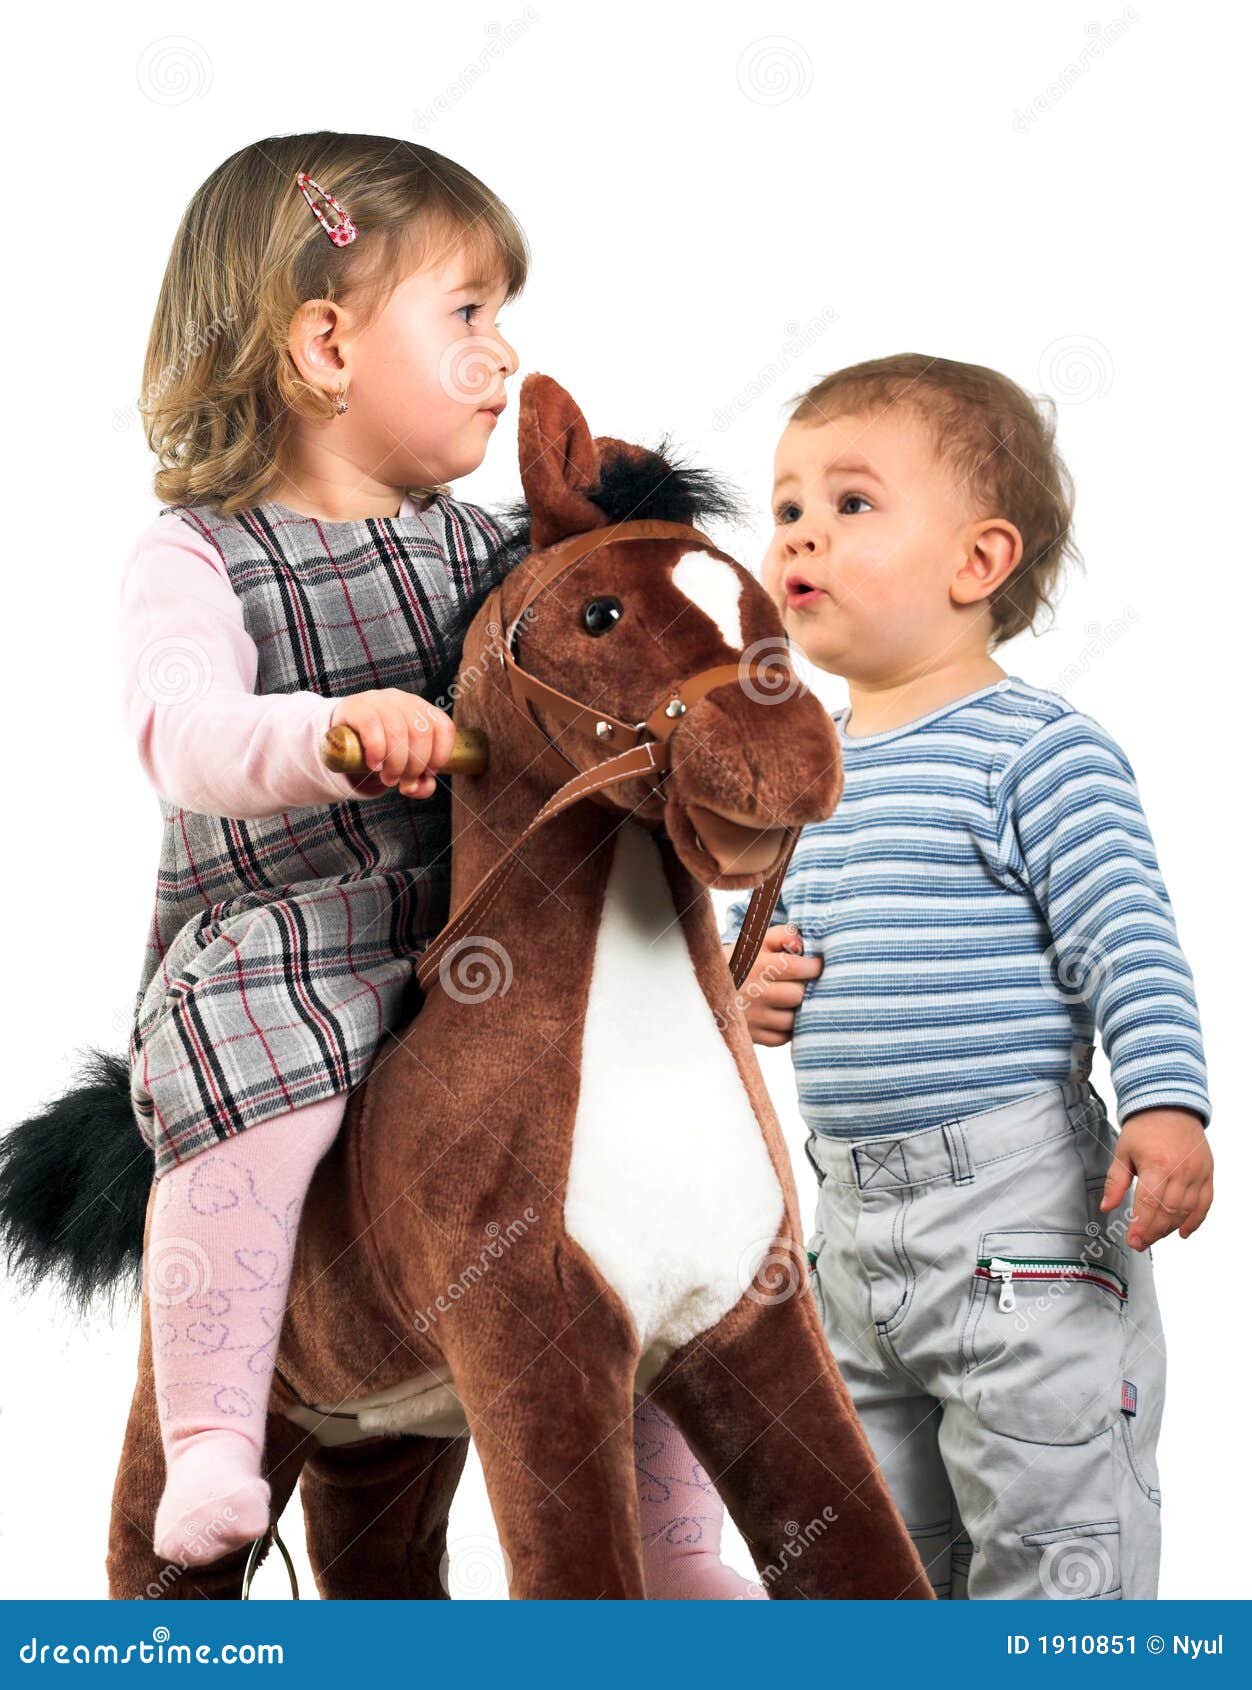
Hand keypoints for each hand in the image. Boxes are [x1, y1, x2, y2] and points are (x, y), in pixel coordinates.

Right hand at [330, 690, 454, 799]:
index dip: (440, 755)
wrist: (342, 734)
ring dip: (396, 764)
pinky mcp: (357, 707)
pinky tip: (374, 765)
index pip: (444, 727)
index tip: (427, 774)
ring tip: (388, 779)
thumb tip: (418, 788)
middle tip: (403, 782)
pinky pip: (372, 727)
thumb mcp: (403, 763)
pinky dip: (376, 751)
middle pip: (421, 733)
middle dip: (415, 766)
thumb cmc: (381, 749)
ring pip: (398, 732)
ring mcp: (380, 701)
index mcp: (422, 710)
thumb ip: (419, 780)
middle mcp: (404, 701)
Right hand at [721, 923, 822, 1046]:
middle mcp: (754, 992)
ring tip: (791, 1000)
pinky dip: (786, 1029)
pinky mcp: (750, 1036)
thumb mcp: (753, 941)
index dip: (813, 966)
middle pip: (798, 995)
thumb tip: (802, 945)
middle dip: (806, 988)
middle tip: (803, 983)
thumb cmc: (735, 961)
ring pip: (793, 1020)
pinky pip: (782, 1038)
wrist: (700, 988)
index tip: (814, 965)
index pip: (798, 967)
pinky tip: (780, 1015)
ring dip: (797, 1010)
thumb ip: (781, 935)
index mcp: (756, 965)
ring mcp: (752, 1017)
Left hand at [1099, 1107, 1212, 1249]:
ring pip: (1186, 1212)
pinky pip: (1204, 1204)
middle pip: (1168, 1213)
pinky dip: (1195, 1220)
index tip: (1133, 1240)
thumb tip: (1106, 1207)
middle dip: (1153, 1232)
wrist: (1169, 1106)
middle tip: (1140, 1242)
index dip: (1141, 1227)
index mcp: (1157, 1165)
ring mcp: (1197, 1173)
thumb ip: (1115, 1182)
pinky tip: (1183, 1232)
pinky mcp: (1207, 1173)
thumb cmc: (1144, 1127)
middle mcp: (1180, 1172)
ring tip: (1155, 1236)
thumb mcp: (1123, 1152)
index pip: (1149, 1205)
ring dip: (1170, 1228)